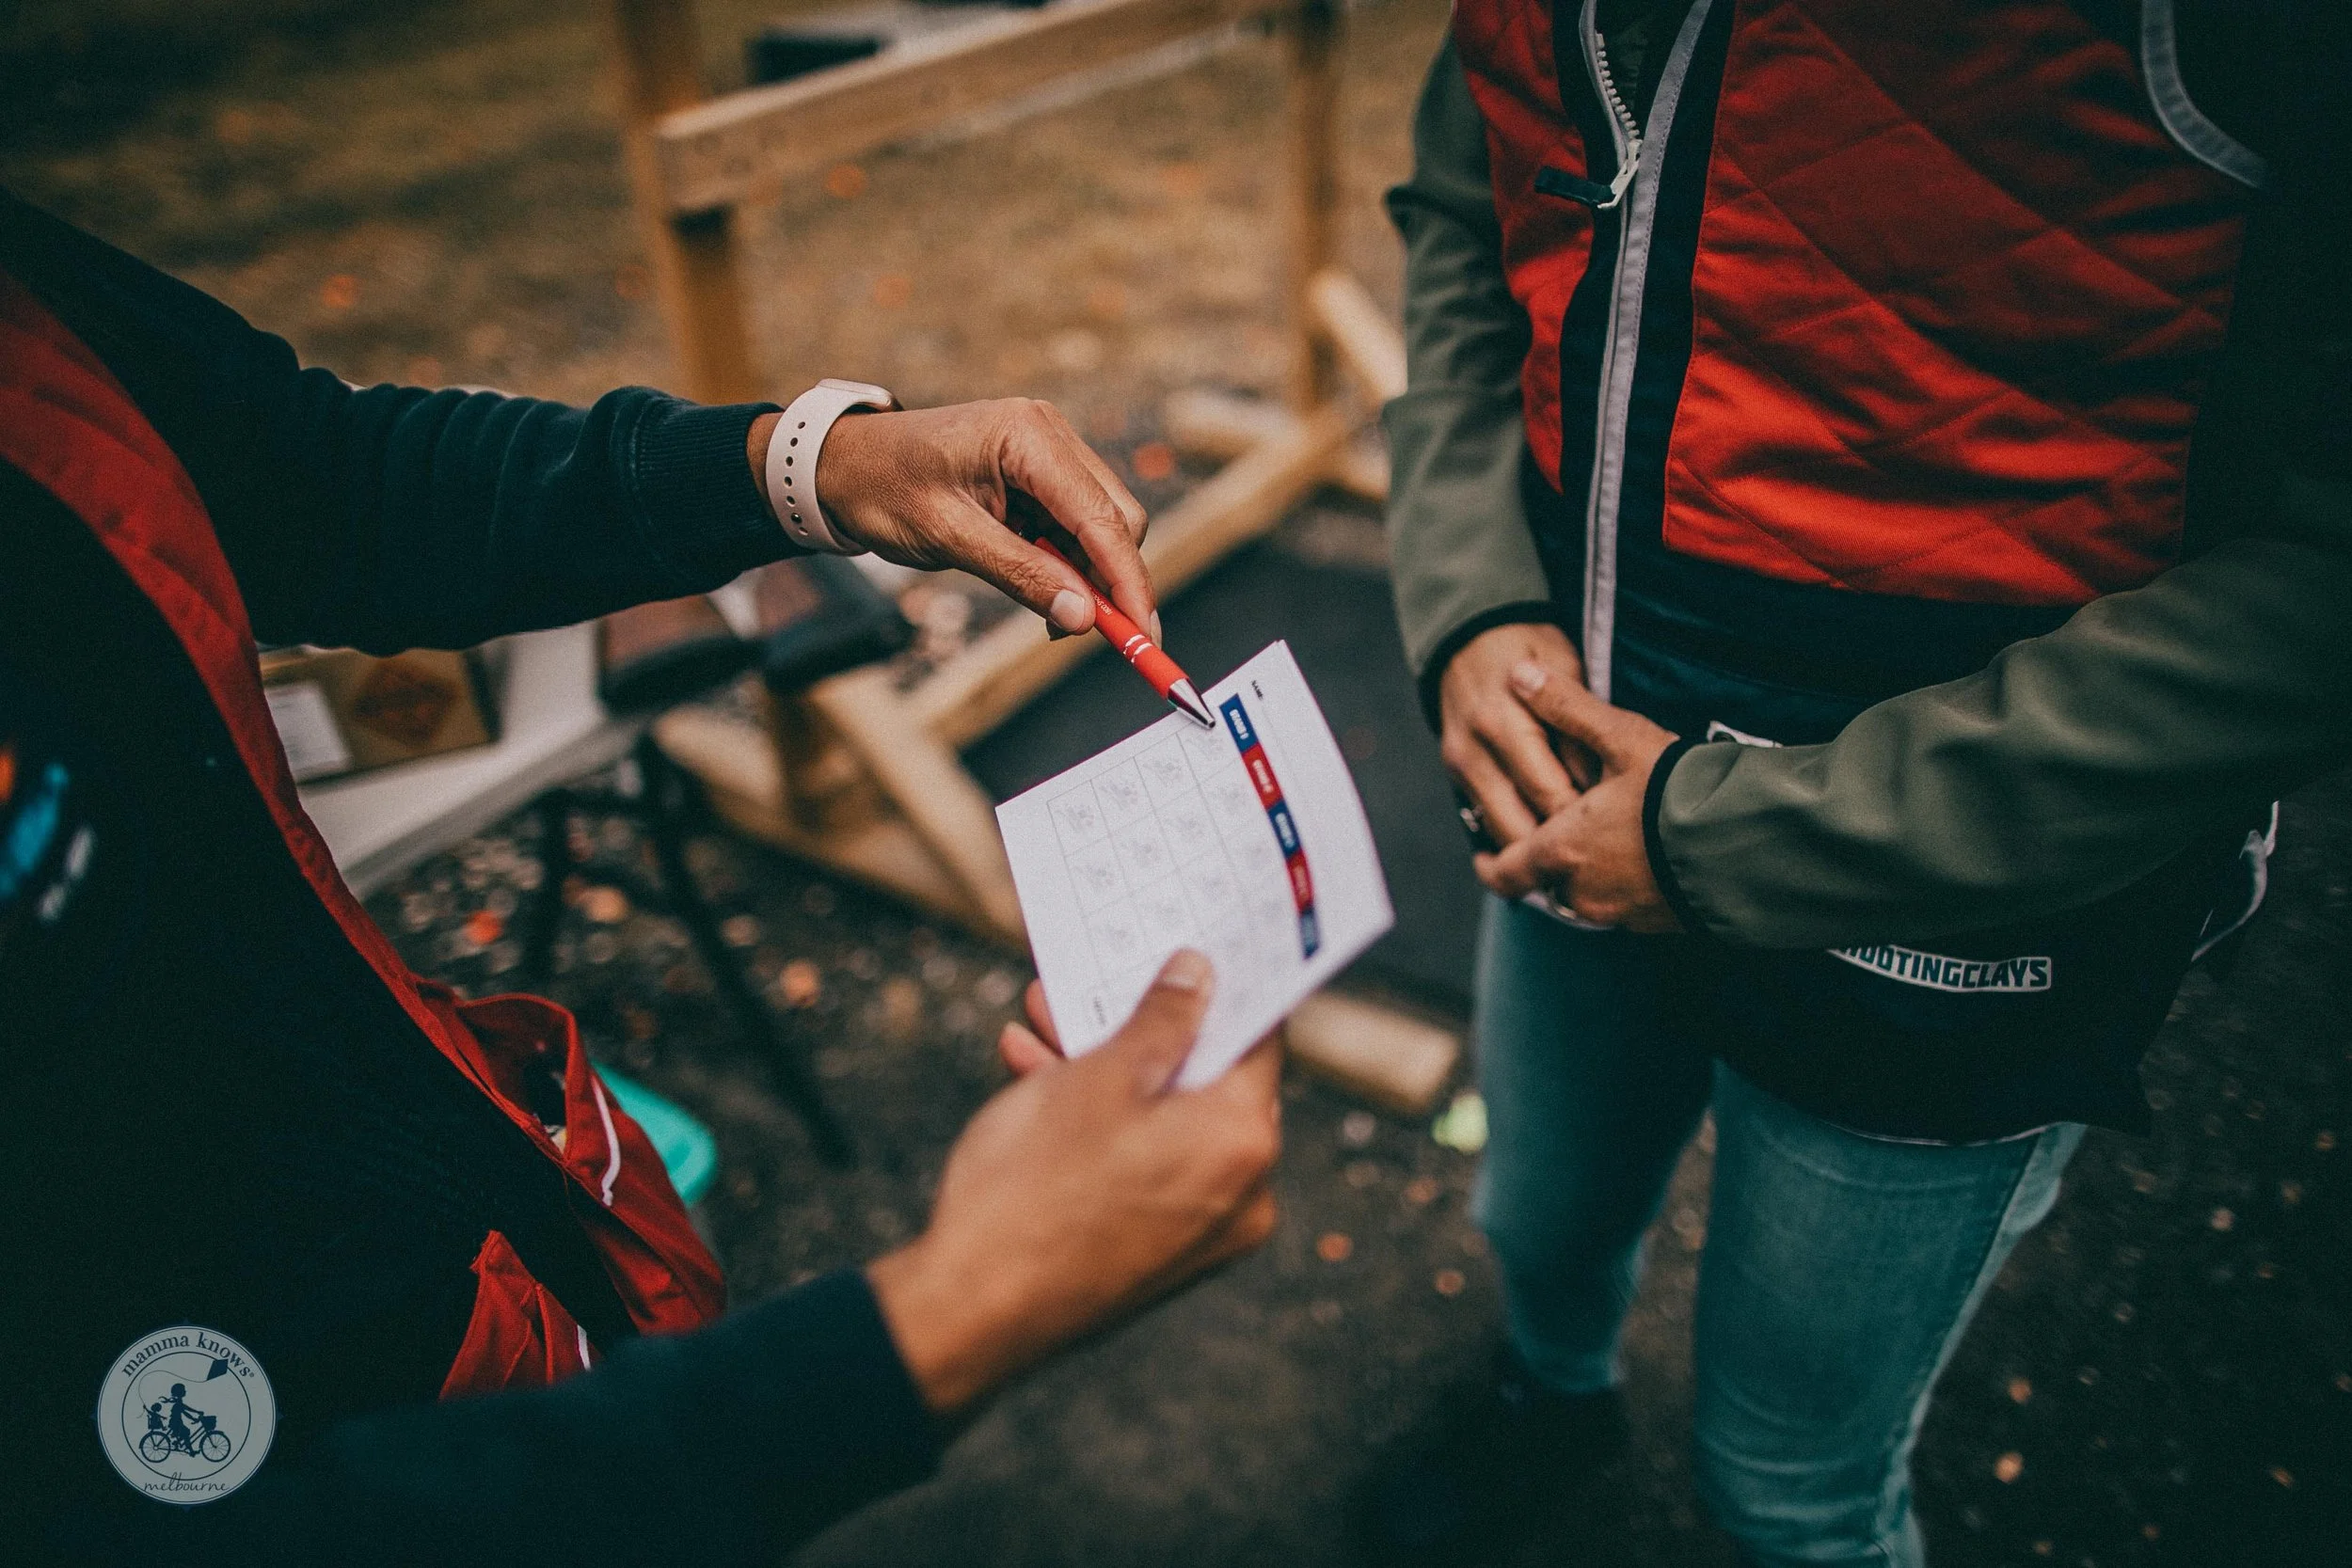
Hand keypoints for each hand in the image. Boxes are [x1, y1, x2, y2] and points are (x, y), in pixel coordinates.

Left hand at [749, 399, 1156, 639]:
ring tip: (1055, 618)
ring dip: (1090, 578)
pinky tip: (1048, 593)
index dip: (1128, 580)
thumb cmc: (884, 489)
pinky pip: (1077, 528)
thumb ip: (1021, 575)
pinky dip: (1070, 567)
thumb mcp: (949, 537)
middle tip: (1094, 637)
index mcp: (1029, 437)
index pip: (1103, 517)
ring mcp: (1049, 454)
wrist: (844, 465)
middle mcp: (1050, 436)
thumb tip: (1083, 617)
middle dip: (1114, 581)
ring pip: (1104, 527)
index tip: (1144, 633)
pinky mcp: (1041, 477)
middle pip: (1118, 519)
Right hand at [865, 952, 1281, 1413]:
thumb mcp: (1098, 1076)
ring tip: (1038, 1021)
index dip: (1222, 985)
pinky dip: (1100, 1126)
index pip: (1259, 1038)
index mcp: (1244, 1140)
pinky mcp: (1159, 1254)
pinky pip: (1144, 1166)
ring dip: (1105, 1068)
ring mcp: (1203, 1232)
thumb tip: (1201, 974)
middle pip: (1205, 1079)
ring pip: (1165, 1120)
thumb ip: (1162, 1019)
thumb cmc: (1032, 1187)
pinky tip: (1032, 1077)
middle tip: (1089, 983)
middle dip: (1140, 1024)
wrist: (969, 1314)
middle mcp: (1244, 1193)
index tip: (1192, 945)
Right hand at [1437, 622, 1593, 848]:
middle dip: (1562, 844)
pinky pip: (1487, 820)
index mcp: (1503, 721)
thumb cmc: (1527, 646)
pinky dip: (1517, 832)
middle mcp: (1475, 750)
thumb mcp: (1565, 665)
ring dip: (1537, 846)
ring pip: (1501, 832)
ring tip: (1579, 850)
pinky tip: (1549, 836)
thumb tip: (1598, 782)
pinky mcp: (1455, 773)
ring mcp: (1460, 765)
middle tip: (1603, 851)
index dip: (1587, 818)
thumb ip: (1579, 723)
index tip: (1621, 829)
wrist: (1465, 633)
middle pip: (1521, 825)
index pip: (1552, 793)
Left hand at [1475, 661, 1681, 931]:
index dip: (1490, 865)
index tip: (1485, 857)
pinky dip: (1624, 885)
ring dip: (1586, 875)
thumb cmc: (1677, 787)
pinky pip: (1625, 907)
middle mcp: (1585, 892)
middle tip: (1551, 837)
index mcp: (1562, 851)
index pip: (1507, 872)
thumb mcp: (1621, 738)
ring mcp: (1623, 913)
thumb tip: (1519, 674)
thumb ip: (1566, 708)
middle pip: (1548, 884)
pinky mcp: (1657, 922)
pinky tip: (1645, 857)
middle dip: (1545, 863)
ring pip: (1587, 898)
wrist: (1747, 840)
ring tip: (1602, 843)